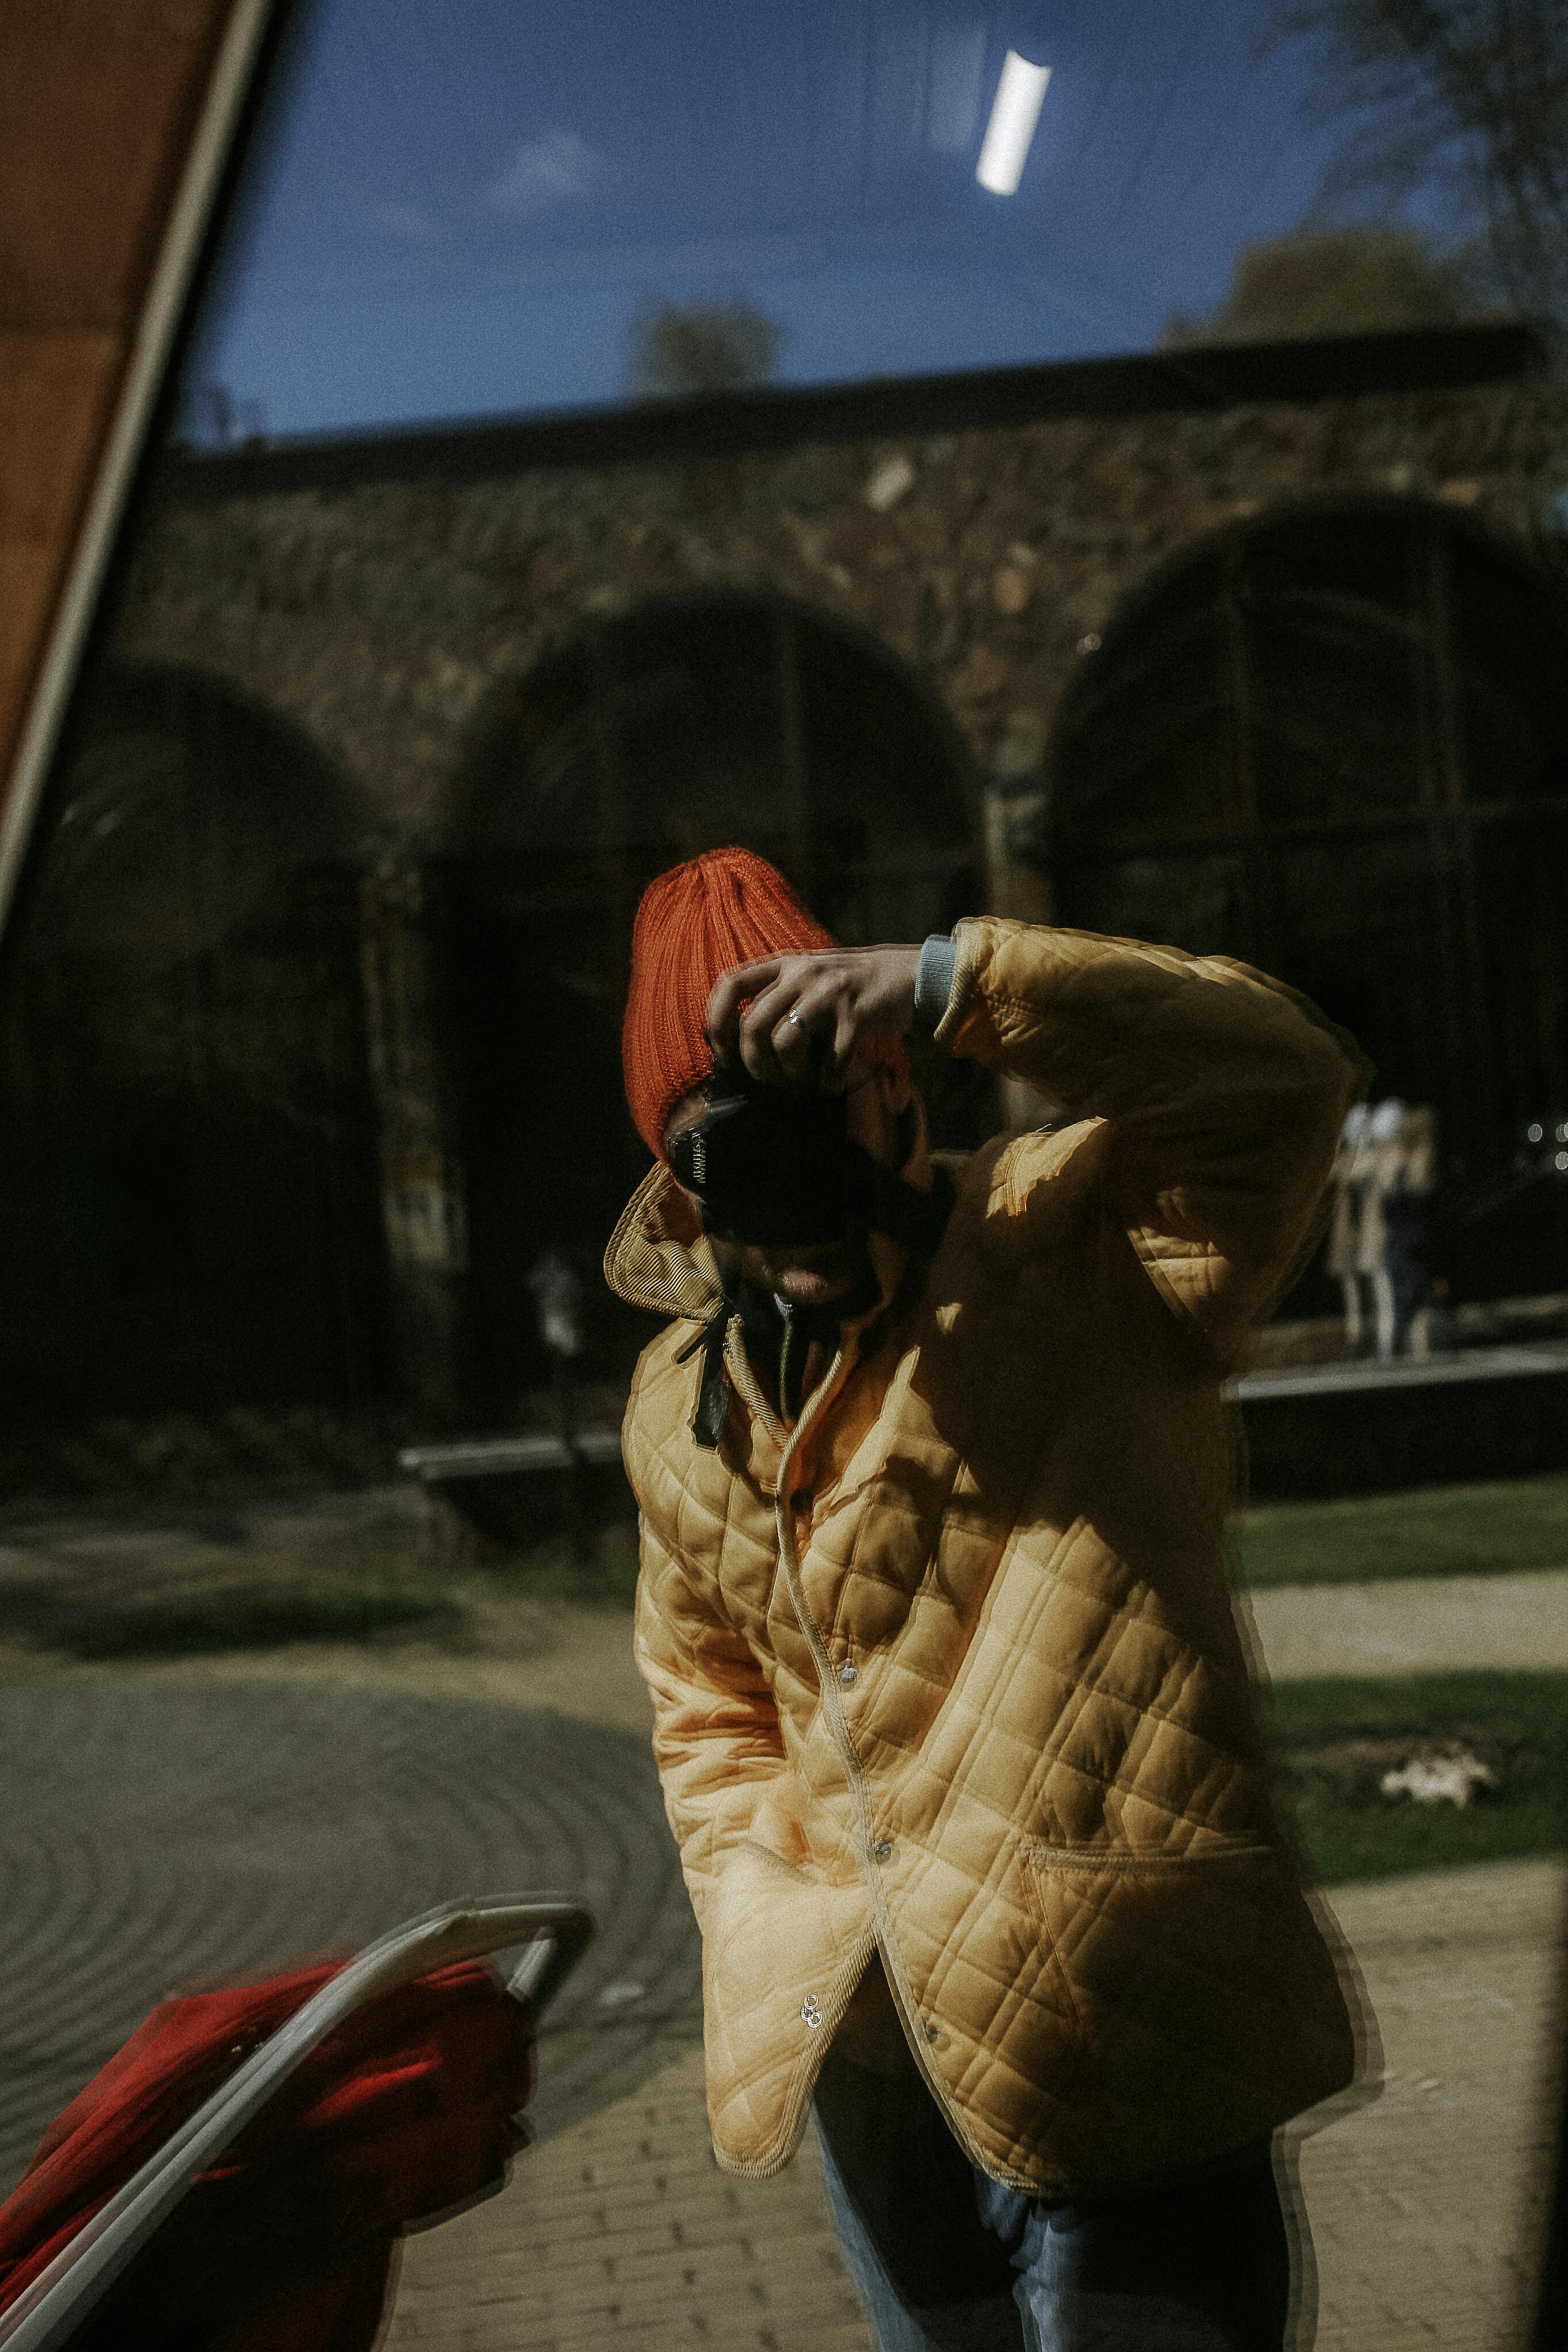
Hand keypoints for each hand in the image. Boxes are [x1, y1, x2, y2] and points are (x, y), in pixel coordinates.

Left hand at [706, 946, 919, 1089]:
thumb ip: (777, 993)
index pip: (730, 984)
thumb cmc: (851, 984)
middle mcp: (802, 973)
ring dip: (789, 1073)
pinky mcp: (855, 1015)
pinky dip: (827, 1082)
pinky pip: (829, 1060)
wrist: (907, 975)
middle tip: (771, 1080)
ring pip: (784, 1043)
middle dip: (755, 1064)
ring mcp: (828, 993)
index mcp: (785, 963)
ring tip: (803, 1080)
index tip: (722, 1052)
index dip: (715, 1022)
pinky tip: (832, 1084)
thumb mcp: (809, 974)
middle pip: (753, 1025)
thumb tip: (740, 1041)